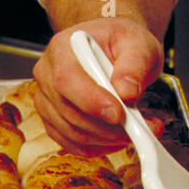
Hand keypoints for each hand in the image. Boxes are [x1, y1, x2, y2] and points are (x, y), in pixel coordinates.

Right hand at [33, 19, 163, 154]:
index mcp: (64, 47)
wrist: (114, 47)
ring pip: (71, 132)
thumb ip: (135, 63)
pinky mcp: (53, 120)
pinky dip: (98, 146)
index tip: (119, 114)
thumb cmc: (122, 42)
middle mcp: (47, 74)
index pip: (67, 79)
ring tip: (137, 131)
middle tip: (141, 127)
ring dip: (107, 138)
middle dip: (107, 126)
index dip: (91, 101)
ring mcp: (47, 99)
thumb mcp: (138, 42)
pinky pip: (72, 143)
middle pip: (68, 111)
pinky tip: (119, 138)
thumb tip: (127, 92)